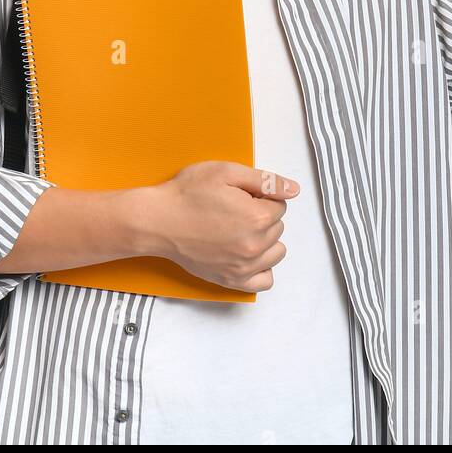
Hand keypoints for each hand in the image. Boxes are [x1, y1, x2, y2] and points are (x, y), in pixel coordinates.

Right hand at [144, 161, 296, 291]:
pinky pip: (265, 280)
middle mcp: (254, 246)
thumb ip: (265, 180)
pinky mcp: (231, 280)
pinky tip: (246, 254)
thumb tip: (294, 190)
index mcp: (257, 217)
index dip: (261, 196)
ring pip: (276, 251)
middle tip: (233, 209)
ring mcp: (243, 266)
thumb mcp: (226, 172)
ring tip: (239, 230)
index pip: (280, 205)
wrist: (157, 220)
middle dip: (262, 216)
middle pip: (277, 227)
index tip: (240, 195)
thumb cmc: (188, 193)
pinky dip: (261, 267)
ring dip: (265, 240)